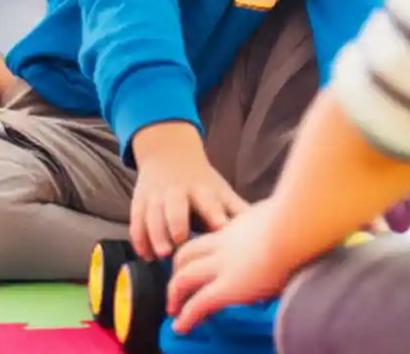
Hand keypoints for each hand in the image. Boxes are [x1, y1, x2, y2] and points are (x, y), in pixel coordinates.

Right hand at [130, 122, 248, 259]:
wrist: (169, 154)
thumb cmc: (203, 183)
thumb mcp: (221, 193)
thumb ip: (238, 212)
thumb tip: (273, 229)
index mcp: (202, 190)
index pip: (208, 201)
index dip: (212, 213)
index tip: (218, 227)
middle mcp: (178, 192)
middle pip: (175, 206)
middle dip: (175, 222)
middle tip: (178, 243)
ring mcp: (157, 196)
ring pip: (152, 214)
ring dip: (155, 234)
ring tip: (159, 254)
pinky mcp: (140, 201)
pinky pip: (136, 220)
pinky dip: (139, 238)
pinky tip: (144, 255)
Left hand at [166, 200, 297, 333]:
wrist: (296, 227)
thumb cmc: (301, 219)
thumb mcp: (285, 214)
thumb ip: (282, 220)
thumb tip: (300, 225)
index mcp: (238, 227)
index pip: (210, 238)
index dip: (199, 251)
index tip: (200, 264)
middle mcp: (224, 244)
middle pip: (187, 253)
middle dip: (178, 270)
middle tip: (178, 287)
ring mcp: (223, 265)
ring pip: (184, 278)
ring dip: (175, 294)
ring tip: (174, 309)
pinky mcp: (228, 287)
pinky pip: (198, 303)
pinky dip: (186, 317)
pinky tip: (181, 327)